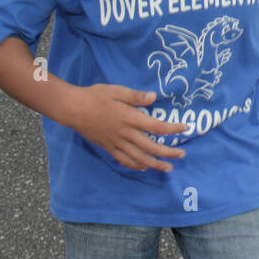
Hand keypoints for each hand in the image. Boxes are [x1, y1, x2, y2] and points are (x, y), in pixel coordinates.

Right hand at [68, 86, 189, 171]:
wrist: (73, 108)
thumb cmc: (95, 96)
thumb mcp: (117, 91)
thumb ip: (136, 96)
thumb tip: (154, 97)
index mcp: (129, 118)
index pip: (156, 127)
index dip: (172, 129)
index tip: (185, 128)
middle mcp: (124, 134)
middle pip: (150, 147)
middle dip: (168, 152)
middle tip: (182, 155)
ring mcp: (115, 143)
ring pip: (139, 158)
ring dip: (155, 164)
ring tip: (168, 168)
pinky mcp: (108, 147)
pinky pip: (124, 160)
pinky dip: (135, 165)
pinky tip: (144, 167)